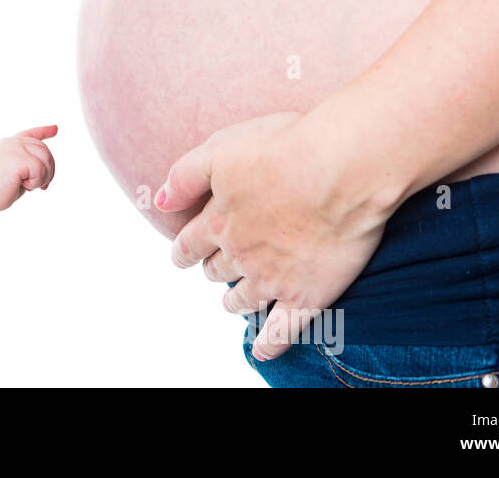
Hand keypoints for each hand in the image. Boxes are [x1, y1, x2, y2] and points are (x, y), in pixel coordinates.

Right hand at [0, 125, 57, 210]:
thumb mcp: (10, 175)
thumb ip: (25, 169)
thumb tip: (45, 175)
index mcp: (8, 145)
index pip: (30, 134)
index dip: (44, 131)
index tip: (55, 129)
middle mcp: (12, 143)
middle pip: (44, 150)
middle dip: (50, 170)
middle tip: (43, 187)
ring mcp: (15, 148)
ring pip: (46, 158)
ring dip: (44, 177)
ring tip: (29, 186)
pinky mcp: (19, 158)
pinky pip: (40, 170)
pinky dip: (36, 182)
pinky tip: (23, 185)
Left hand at [154, 111, 397, 360]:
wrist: (340, 168)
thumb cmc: (284, 148)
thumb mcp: (220, 149)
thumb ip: (184, 176)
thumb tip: (159, 201)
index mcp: (218, 219)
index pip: (190, 242)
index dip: (184, 250)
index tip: (181, 256)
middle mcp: (240, 253)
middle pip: (218, 270)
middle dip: (214, 269)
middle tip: (218, 269)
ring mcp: (273, 278)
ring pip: (244, 298)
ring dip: (236, 300)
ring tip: (235, 302)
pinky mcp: (307, 295)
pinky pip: (283, 330)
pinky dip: (270, 343)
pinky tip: (262, 351)